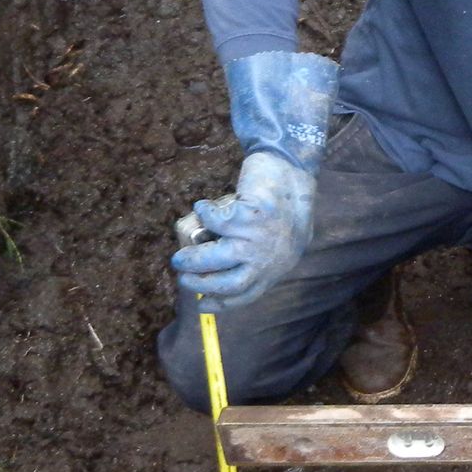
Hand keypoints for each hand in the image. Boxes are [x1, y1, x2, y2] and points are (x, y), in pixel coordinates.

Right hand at [170, 151, 316, 307]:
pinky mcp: (250, 215)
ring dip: (193, 258)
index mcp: (277, 266)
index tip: (200, 302)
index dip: (221, 302)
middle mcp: (268, 257)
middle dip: (200, 282)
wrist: (293, 169)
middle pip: (228, 282)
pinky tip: (201, 206)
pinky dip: (204, 213)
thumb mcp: (285, 238)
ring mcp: (258, 237)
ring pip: (217, 256)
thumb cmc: (286, 202)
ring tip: (179, 256)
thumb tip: (225, 268)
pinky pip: (215, 220)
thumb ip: (265, 255)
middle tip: (181, 274)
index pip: (247, 293)